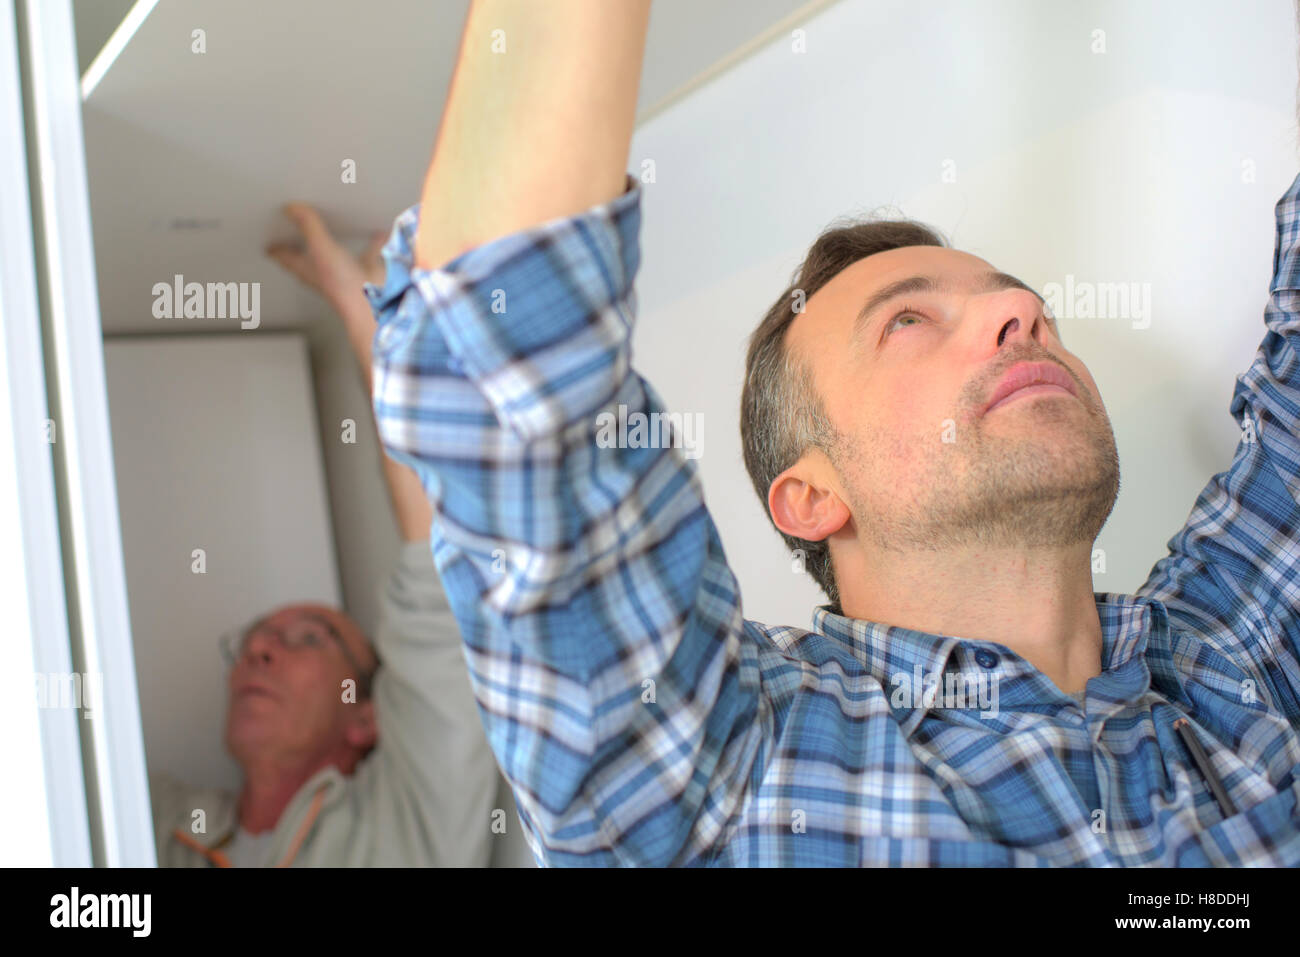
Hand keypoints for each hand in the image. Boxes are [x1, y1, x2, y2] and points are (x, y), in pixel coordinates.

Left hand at [266, 203, 386, 308]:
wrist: (372, 301)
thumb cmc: (342, 283)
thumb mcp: (321, 247)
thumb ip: (308, 225)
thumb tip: (292, 208)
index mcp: (304, 268)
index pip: (283, 257)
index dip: (275, 247)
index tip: (268, 238)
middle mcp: (321, 271)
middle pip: (305, 255)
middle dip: (299, 242)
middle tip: (292, 226)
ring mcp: (342, 271)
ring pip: (334, 253)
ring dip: (332, 240)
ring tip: (329, 223)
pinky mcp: (362, 270)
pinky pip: (366, 252)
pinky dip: (370, 241)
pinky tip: (377, 232)